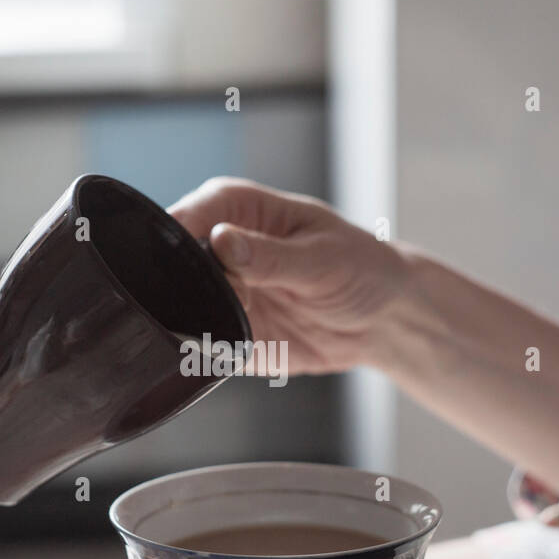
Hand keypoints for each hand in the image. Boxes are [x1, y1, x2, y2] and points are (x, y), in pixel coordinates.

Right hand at [168, 177, 409, 374]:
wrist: (383, 319)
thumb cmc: (361, 268)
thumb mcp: (322, 258)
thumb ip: (270, 255)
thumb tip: (222, 241)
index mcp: (237, 207)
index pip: (190, 214)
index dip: (180, 237)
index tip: (195, 262)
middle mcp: (220, 248)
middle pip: (175, 263)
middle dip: (187, 286)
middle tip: (229, 299)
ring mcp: (221, 291)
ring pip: (182, 306)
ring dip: (198, 320)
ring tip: (243, 323)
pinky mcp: (227, 331)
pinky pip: (203, 343)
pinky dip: (211, 350)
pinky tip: (236, 347)